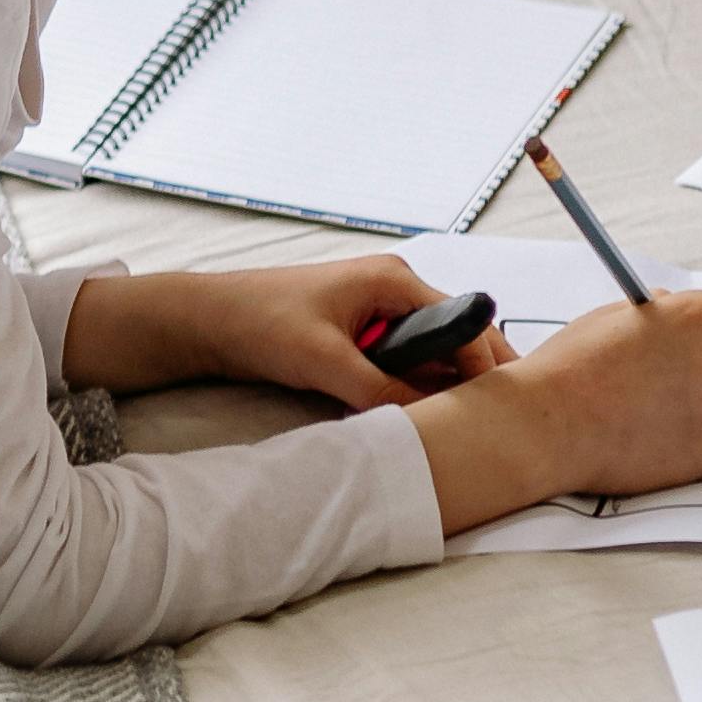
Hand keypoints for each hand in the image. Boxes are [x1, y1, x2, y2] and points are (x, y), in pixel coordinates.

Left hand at [57, 254, 507, 411]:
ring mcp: (375, 312)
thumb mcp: (324, 361)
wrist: (206, 321)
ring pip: (427, 353)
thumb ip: (378, 390)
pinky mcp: (357, 334)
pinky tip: (414, 412)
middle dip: (468, 373)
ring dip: (436, 382)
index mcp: (392, 280)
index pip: (462, 320)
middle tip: (492, 417)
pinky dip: (409, 385)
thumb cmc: (260, 322)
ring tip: (455, 420)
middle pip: (452, 336)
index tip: (495, 402)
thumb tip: (425, 422)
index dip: (482, 361)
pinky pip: (400, 362)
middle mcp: (391, 290)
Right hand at [410, 290, 701, 531]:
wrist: (541, 428)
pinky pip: (699, 444)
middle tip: (644, 383)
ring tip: (625, 415)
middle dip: (692, 370)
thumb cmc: (566, 368)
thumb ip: (656, 314)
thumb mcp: (608, 319)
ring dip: (679, 409)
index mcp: (697, 317)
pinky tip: (632, 442)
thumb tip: (674, 310)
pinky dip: (674, 446)